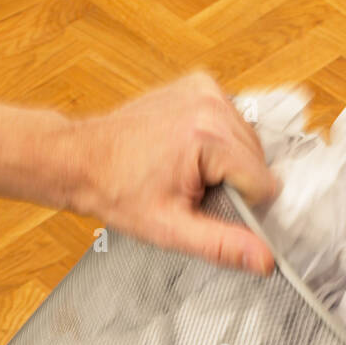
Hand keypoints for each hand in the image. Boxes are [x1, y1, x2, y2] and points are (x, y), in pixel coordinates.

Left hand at [72, 71, 279, 273]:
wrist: (80, 159)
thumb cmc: (116, 191)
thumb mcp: (170, 228)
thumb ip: (222, 244)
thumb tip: (265, 259)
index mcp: (209, 135)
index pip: (263, 182)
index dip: (240, 206)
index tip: (203, 206)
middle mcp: (211, 102)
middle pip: (258, 160)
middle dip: (232, 183)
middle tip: (190, 190)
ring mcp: (206, 88)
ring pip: (249, 143)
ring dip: (227, 163)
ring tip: (186, 171)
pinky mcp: (200, 84)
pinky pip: (232, 124)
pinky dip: (219, 142)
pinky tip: (188, 152)